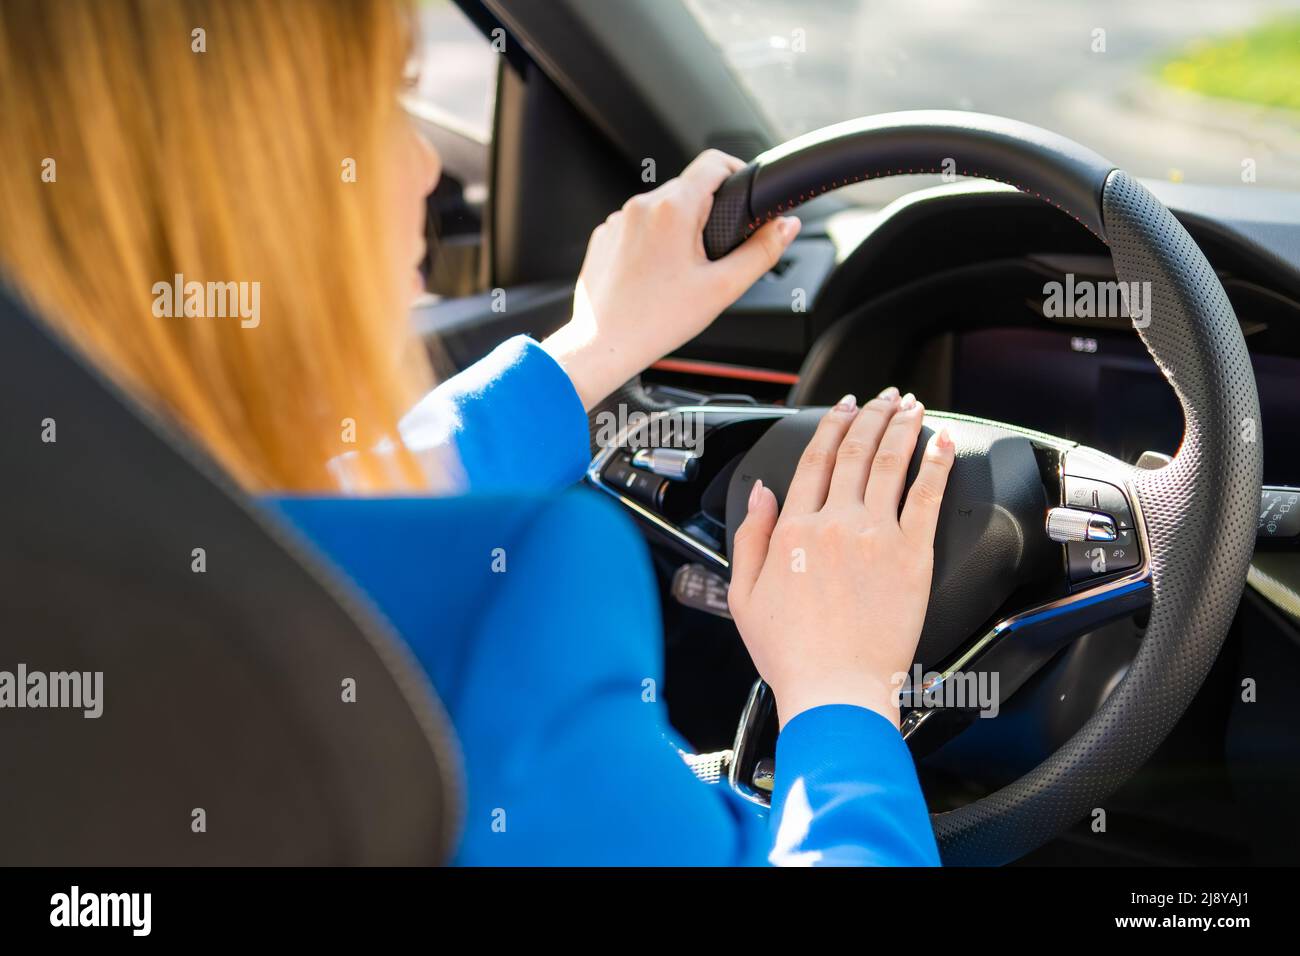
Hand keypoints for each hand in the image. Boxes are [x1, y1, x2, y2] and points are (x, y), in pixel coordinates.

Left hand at [543, 150, 801, 408]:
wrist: (603, 346)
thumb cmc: (656, 321)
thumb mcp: (722, 287)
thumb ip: (762, 251)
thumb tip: (787, 226)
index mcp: (673, 208)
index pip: (714, 162)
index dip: (737, 172)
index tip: (743, 196)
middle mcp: (641, 205)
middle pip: (688, 189)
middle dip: (707, 213)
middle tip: (713, 255)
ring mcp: (617, 221)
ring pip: (661, 210)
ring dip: (678, 229)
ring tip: (680, 272)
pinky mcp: (604, 238)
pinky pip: (636, 227)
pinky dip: (651, 243)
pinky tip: (654, 276)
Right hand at [727, 390, 955, 728]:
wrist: (835, 688)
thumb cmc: (790, 653)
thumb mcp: (743, 595)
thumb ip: (749, 537)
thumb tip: (761, 493)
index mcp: (794, 530)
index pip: (814, 461)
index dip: (830, 426)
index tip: (843, 408)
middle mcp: (835, 523)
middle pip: (855, 452)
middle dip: (871, 416)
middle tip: (883, 397)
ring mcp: (877, 536)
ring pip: (891, 464)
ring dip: (902, 428)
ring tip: (912, 406)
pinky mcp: (913, 556)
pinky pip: (926, 498)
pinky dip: (935, 465)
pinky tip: (941, 444)